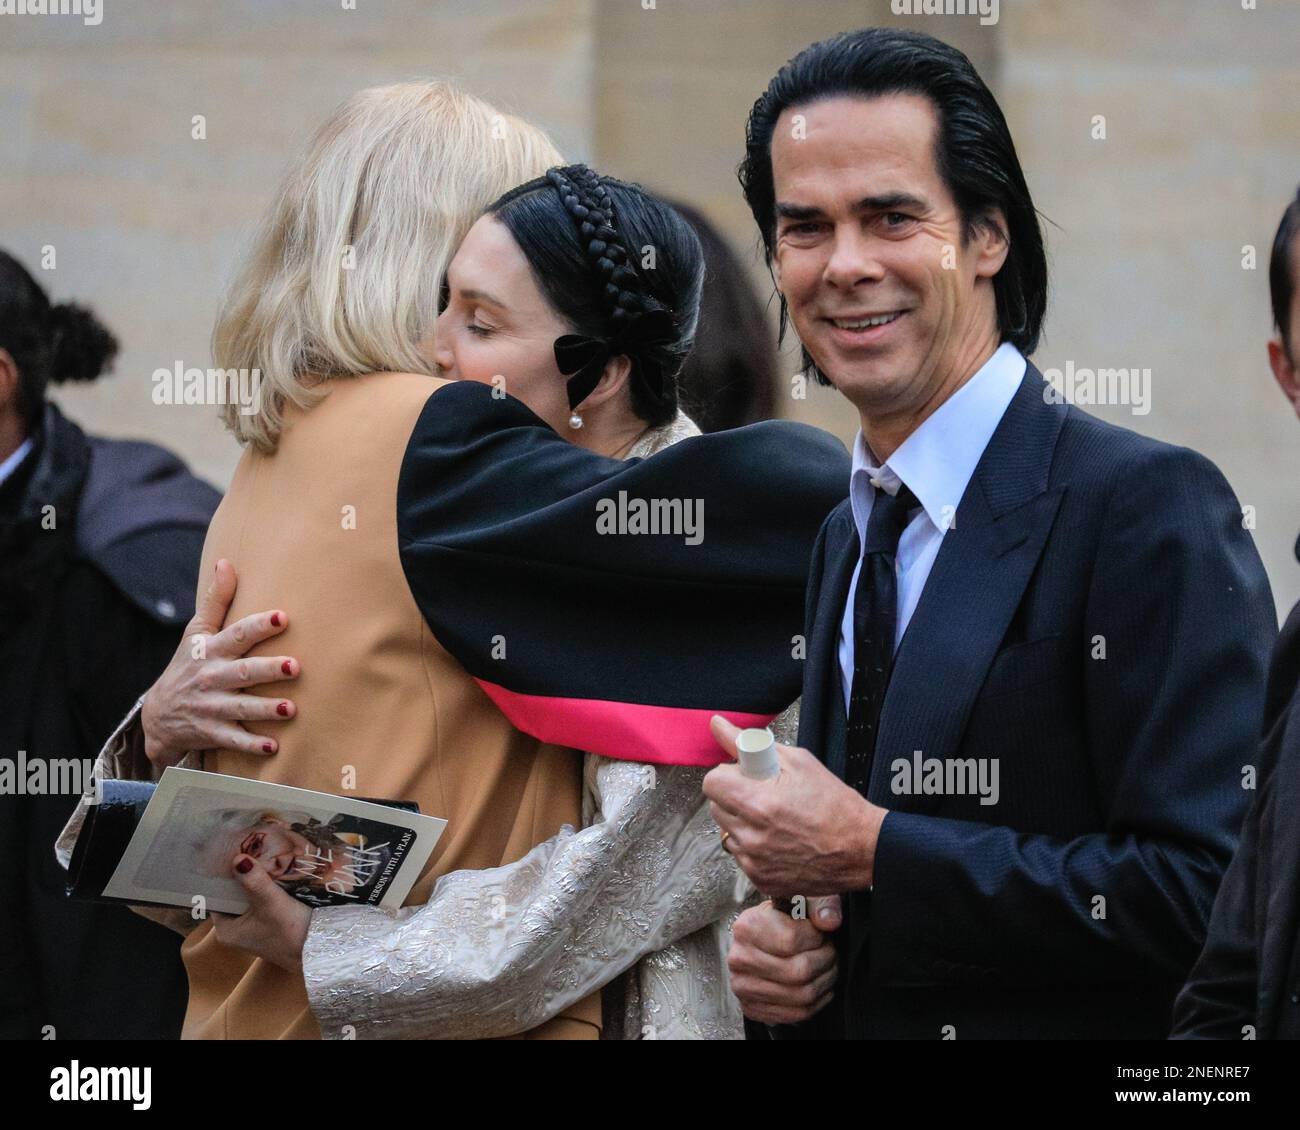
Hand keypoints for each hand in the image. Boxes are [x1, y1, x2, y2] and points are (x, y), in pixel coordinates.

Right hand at [141, 558, 299, 765]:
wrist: (158, 715)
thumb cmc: (190, 665)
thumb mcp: (196, 633)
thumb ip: (216, 601)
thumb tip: (226, 562)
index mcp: (212, 650)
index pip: (237, 634)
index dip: (259, 625)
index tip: (283, 617)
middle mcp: (212, 678)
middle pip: (242, 673)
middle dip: (268, 670)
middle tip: (296, 666)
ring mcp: (211, 707)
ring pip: (240, 708)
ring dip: (265, 709)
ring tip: (291, 708)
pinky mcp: (211, 733)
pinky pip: (232, 740)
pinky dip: (251, 744)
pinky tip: (273, 746)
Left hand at [211, 855, 310, 972]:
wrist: (319, 951)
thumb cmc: (290, 932)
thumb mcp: (271, 903)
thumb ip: (254, 881)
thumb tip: (238, 858)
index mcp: (226, 930)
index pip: (217, 895)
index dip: (224, 875)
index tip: (234, 852)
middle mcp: (237, 930)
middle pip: (235, 895)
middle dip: (244, 876)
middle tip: (252, 849)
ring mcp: (254, 928)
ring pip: (251, 897)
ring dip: (258, 881)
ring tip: (264, 856)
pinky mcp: (271, 925)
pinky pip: (264, 901)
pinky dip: (269, 889)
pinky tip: (277, 873)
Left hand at [704, 715, 886, 896]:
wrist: (861, 849)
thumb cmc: (835, 805)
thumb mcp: (797, 762)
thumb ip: (749, 743)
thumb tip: (718, 725)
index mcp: (758, 802)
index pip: (711, 783)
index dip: (727, 775)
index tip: (742, 776)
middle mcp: (751, 835)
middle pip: (716, 807)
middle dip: (733, 797)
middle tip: (761, 794)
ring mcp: (754, 861)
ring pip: (726, 832)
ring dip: (741, 823)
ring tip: (772, 819)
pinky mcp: (759, 879)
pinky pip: (740, 855)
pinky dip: (753, 846)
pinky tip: (777, 840)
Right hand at [728, 897, 840, 1024]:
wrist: (759, 942)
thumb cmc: (783, 919)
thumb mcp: (799, 900)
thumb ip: (818, 903)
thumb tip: (830, 921)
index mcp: (747, 927)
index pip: (791, 940)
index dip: (817, 939)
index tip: (821, 933)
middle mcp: (739, 958)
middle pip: (798, 971)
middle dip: (825, 962)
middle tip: (831, 952)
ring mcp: (743, 986)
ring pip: (801, 995)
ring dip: (825, 982)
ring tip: (828, 967)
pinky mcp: (752, 1008)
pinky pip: (797, 1014)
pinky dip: (818, 1002)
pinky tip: (821, 986)